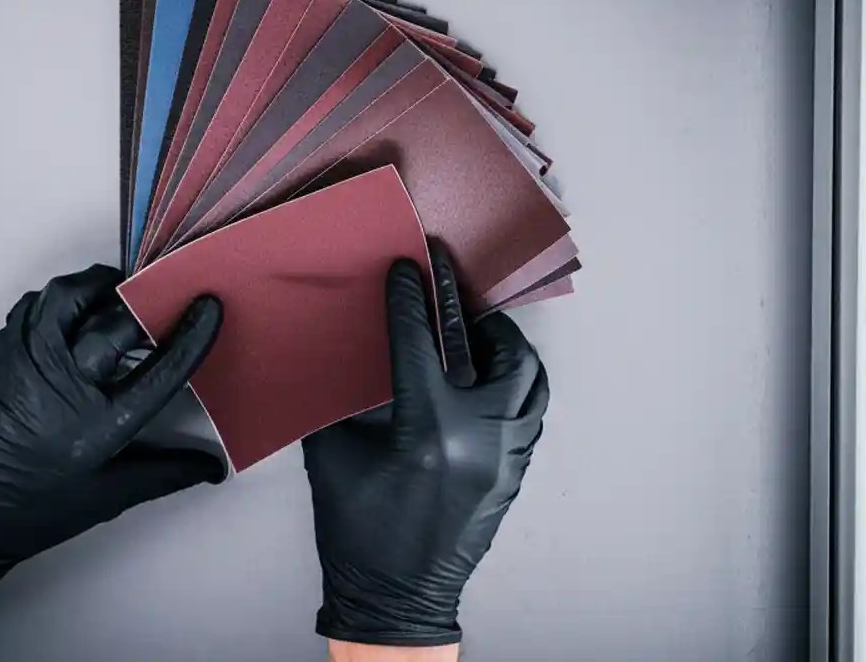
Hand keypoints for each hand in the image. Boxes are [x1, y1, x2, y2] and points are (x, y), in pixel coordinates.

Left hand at [0, 264, 224, 584]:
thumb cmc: (32, 509)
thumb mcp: (110, 497)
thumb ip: (167, 473)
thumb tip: (212, 468)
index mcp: (99, 426)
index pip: (158, 368)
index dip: (190, 334)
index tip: (209, 306)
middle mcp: (62, 386)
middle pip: (117, 323)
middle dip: (148, 305)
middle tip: (168, 300)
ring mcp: (25, 363)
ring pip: (68, 297)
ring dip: (101, 288)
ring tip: (122, 294)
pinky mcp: (0, 353)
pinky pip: (36, 307)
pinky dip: (65, 298)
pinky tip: (80, 311)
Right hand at [302, 251, 548, 646]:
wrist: (394, 599)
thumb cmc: (357, 536)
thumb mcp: (334, 456)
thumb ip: (347, 397)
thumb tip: (353, 348)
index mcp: (429, 433)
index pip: (420, 344)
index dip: (409, 299)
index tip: (406, 268)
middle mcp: (479, 440)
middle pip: (496, 350)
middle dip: (470, 311)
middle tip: (450, 287)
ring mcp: (506, 458)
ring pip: (529, 379)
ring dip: (504, 347)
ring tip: (476, 329)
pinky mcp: (515, 473)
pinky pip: (530, 411)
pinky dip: (516, 383)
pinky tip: (490, 375)